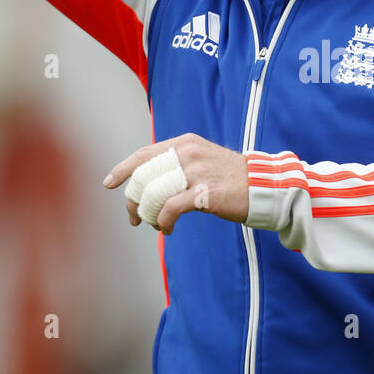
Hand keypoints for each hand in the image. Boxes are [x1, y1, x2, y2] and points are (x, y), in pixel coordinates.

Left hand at [102, 133, 248, 233]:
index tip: (109, 183)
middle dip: (133, 201)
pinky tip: (167, 229)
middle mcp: (187, 154)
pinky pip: (169, 209)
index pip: (143, 154)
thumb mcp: (203, 159)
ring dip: (147, 214)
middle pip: (143, 177)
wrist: (264, 186)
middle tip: (135, 217)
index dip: (123, 169)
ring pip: (152, 194)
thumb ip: (177, 164)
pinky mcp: (204, 194)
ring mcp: (195, 173)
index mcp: (184, 143)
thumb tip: (149, 182)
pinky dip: (162, 222)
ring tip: (155, 224)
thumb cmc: (232, 178)